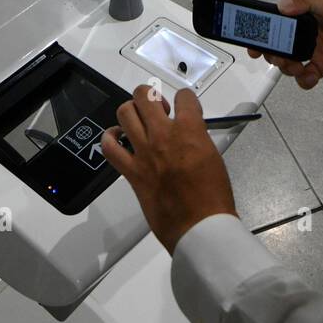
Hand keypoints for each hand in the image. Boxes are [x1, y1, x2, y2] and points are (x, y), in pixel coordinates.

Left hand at [101, 84, 236, 254]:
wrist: (199, 226)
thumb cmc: (213, 196)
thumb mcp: (213, 157)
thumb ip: (197, 140)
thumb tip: (187, 137)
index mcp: (190, 131)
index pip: (185, 97)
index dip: (186, 100)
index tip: (186, 108)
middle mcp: (163, 135)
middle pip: (145, 95)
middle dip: (151, 95)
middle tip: (159, 109)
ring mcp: (143, 152)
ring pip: (125, 112)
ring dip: (132, 111)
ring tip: (140, 121)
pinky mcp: (131, 171)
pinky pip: (109, 147)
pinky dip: (110, 138)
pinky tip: (118, 138)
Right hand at [248, 0, 322, 88]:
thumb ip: (306, 0)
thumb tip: (282, 6)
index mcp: (305, 15)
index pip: (276, 21)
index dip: (262, 30)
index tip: (252, 40)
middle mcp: (307, 33)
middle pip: (278, 45)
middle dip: (272, 52)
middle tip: (275, 56)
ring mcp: (314, 51)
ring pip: (288, 62)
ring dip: (286, 67)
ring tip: (296, 66)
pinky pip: (305, 77)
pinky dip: (304, 80)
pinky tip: (311, 76)